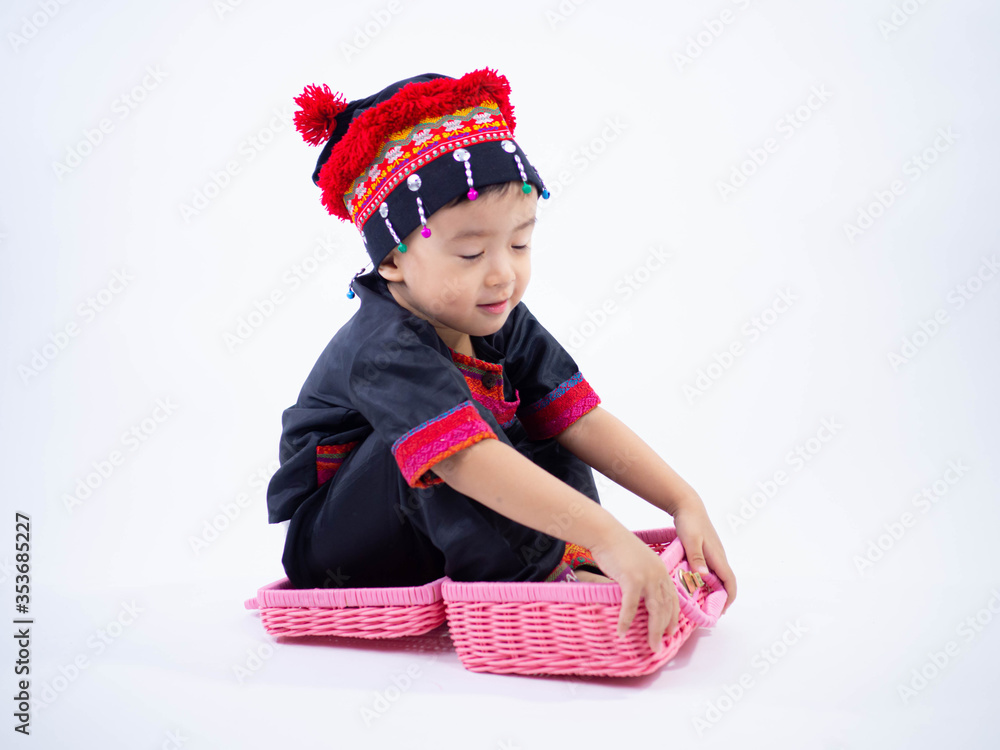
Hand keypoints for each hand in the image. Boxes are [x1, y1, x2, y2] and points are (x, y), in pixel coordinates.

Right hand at [588, 527, 678, 652]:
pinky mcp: (632, 579)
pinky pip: (631, 607)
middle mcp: (659, 575)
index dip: (673, 617)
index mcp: (662, 570)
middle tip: (660, 645)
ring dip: (653, 632)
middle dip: (664, 629)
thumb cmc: (618, 547)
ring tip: (651, 646)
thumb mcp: (638, 562)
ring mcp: (647, 577)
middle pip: (666, 608)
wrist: (606, 533)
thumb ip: (644, 577)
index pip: (673, 598)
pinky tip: (622, 632)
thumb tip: (641, 594)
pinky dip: (626, 621)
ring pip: (655, 611)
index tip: (671, 631)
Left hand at [672, 498, 736, 614]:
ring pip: (719, 575)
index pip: (729, 582)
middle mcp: (719, 557)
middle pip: (726, 581)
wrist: (688, 505)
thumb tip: (704, 576)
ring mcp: (714, 553)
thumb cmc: (689, 521)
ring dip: (714, 589)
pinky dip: (708, 579)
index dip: (729, 598)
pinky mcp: (707, 550)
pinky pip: (711, 569)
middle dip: (721, 597)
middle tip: (709, 611)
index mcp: (717, 557)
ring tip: (702, 601)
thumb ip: (697, 558)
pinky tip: (695, 582)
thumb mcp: (690, 540)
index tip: (721, 611)